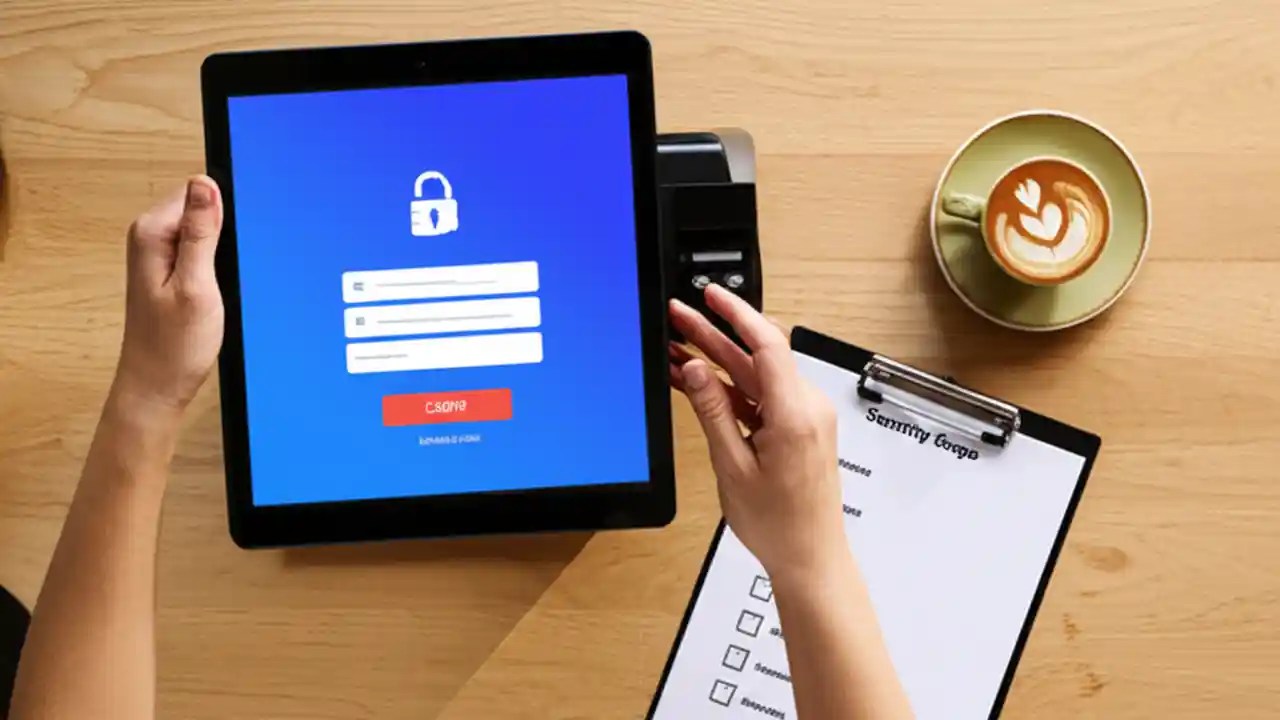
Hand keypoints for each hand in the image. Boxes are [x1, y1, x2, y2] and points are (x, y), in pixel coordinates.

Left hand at [111, 176, 223, 416]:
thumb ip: (201, 233)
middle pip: (202, 207)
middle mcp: (150, 237)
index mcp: (152, 234)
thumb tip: (204, 184)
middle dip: (227, 232)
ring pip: (205, 228)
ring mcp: (159, 253)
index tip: (237, 244)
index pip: (199, 192)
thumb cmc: (175, 346)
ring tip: (226, 282)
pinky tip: (222, 287)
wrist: (158, 385)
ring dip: (225, 250)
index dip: (227, 213)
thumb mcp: (197, 286)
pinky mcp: (170, 269)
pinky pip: (202, 248)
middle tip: (232, 270)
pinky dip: (219, 264)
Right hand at [669, 286, 845, 582]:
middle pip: (757, 356)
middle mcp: (807, 409)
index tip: (710, 295)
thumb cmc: (780, 524)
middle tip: (678, 316)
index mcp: (795, 415)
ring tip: (677, 346)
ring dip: (718, 362)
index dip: (736, 313)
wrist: (811, 557)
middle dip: (714, 334)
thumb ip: (713, 412)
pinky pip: (762, 396)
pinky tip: (699, 381)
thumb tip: (695, 370)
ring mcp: (806, 417)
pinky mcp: (800, 428)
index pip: (766, 344)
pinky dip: (731, 388)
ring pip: (757, 375)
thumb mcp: (733, 466)